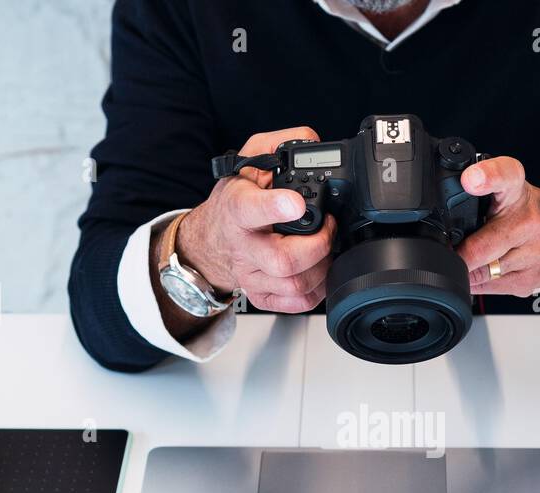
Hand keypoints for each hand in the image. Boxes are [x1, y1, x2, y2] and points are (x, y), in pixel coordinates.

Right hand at [174, 126, 335, 312]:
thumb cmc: (236, 198)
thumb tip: (312, 143)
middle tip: (326, 228)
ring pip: (294, 284)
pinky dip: (316, 290)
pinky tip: (316, 270)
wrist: (212, 238)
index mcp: (238, 207)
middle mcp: (243, 245)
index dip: (275, 207)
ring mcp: (251, 274)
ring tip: (324, 248)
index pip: (251, 209)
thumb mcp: (250, 160)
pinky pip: (297, 302)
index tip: (295, 203)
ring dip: (322, 267)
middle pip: (283, 260)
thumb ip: (279, 146)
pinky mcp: (260, 295)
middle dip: (317, 246)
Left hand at [456, 157, 539, 298]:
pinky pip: (488, 288)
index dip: (486, 176)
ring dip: (469, 269)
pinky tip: (493, 268)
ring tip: (480, 256)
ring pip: (481, 273)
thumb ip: (480, 202)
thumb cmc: (534, 214)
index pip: (505, 176)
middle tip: (449, 253)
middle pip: (480, 247)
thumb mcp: (512, 194)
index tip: (471, 179)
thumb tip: (444, 236)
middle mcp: (528, 221)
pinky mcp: (530, 281)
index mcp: (517, 192)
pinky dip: (481, 282)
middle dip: (459, 255)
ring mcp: (532, 254)